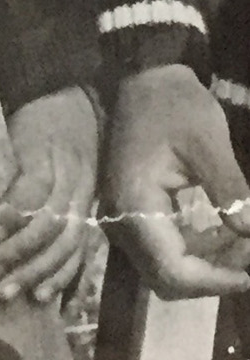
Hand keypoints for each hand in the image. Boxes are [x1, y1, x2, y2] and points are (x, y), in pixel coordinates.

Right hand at [0, 88, 100, 305]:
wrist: (65, 86)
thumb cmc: (62, 132)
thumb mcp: (69, 173)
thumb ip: (54, 207)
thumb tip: (23, 248)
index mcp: (86, 201)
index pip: (76, 248)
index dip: (58, 276)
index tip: (38, 300)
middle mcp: (80, 193)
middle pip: (60, 243)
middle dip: (31, 270)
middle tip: (3, 292)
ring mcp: (63, 174)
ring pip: (45, 224)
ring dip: (16, 251)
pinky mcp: (40, 154)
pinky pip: (29, 190)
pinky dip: (11, 213)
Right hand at [104, 65, 249, 296]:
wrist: (145, 79)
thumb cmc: (176, 106)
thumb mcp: (209, 143)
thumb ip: (231, 190)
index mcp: (136, 203)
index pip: (171, 269)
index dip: (215, 281)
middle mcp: (122, 219)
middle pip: (165, 278)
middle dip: (213, 277)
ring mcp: (125, 217)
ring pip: (165, 269)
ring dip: (208, 266)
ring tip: (245, 244)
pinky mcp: (134, 211)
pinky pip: (164, 250)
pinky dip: (197, 251)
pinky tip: (225, 233)